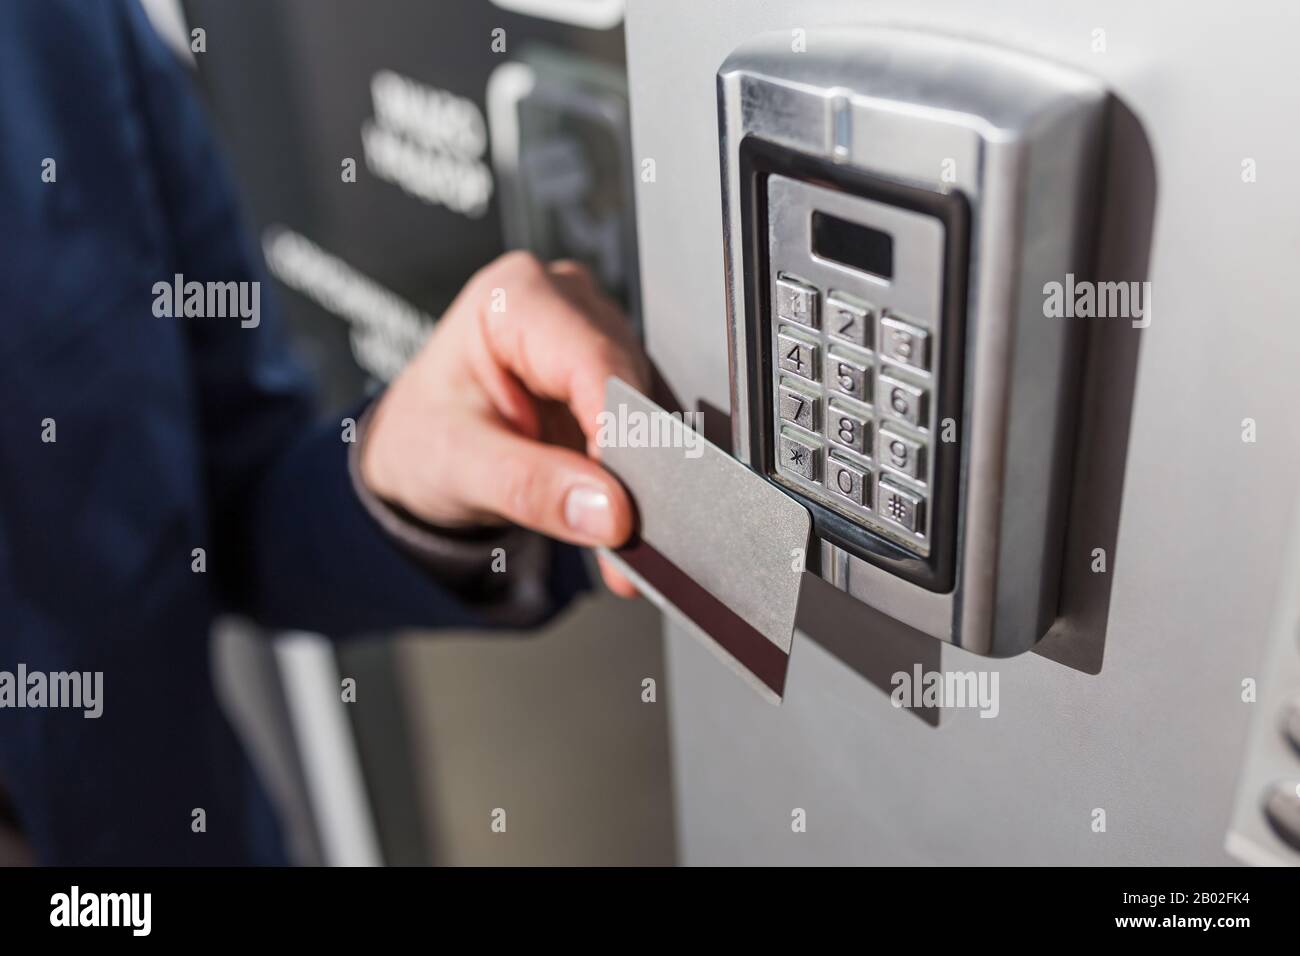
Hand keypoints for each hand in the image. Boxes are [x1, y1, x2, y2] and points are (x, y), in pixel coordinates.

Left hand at [360, 251, 647, 595]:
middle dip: (628, 458)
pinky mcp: (611, 377)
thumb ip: (530, 487)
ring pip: (645, 403)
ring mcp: (594, 336)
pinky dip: (634, 473)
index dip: (618, 428)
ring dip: (636, 472)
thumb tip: (608, 510)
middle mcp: (565, 302)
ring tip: (610, 526)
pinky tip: (613, 509)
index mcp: (515, 297)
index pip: (594, 358)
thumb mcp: (459, 465)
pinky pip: (643, 423)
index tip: (627, 495)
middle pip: (628, 378)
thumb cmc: (423, 435)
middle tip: (620, 524)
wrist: (419, 451)